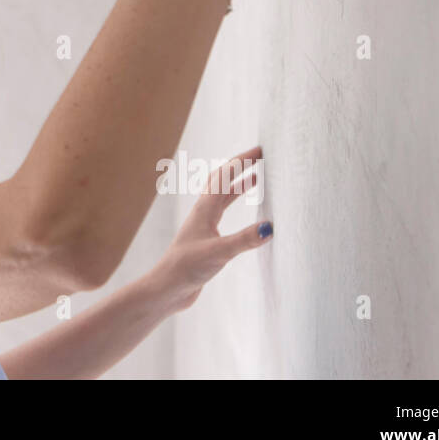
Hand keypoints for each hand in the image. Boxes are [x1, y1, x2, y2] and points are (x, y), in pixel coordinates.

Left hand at [151, 146, 270, 311]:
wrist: (168, 288)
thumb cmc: (186, 268)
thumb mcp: (219, 253)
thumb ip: (244, 240)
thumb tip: (269, 227)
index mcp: (204, 209)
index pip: (224, 177)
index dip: (242, 162)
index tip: (260, 151)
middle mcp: (203, 213)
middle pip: (222, 181)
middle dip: (240, 167)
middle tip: (260, 157)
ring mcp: (204, 226)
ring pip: (223, 197)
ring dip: (238, 184)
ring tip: (257, 177)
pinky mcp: (207, 239)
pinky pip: (224, 214)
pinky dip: (235, 206)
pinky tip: (243, 210)